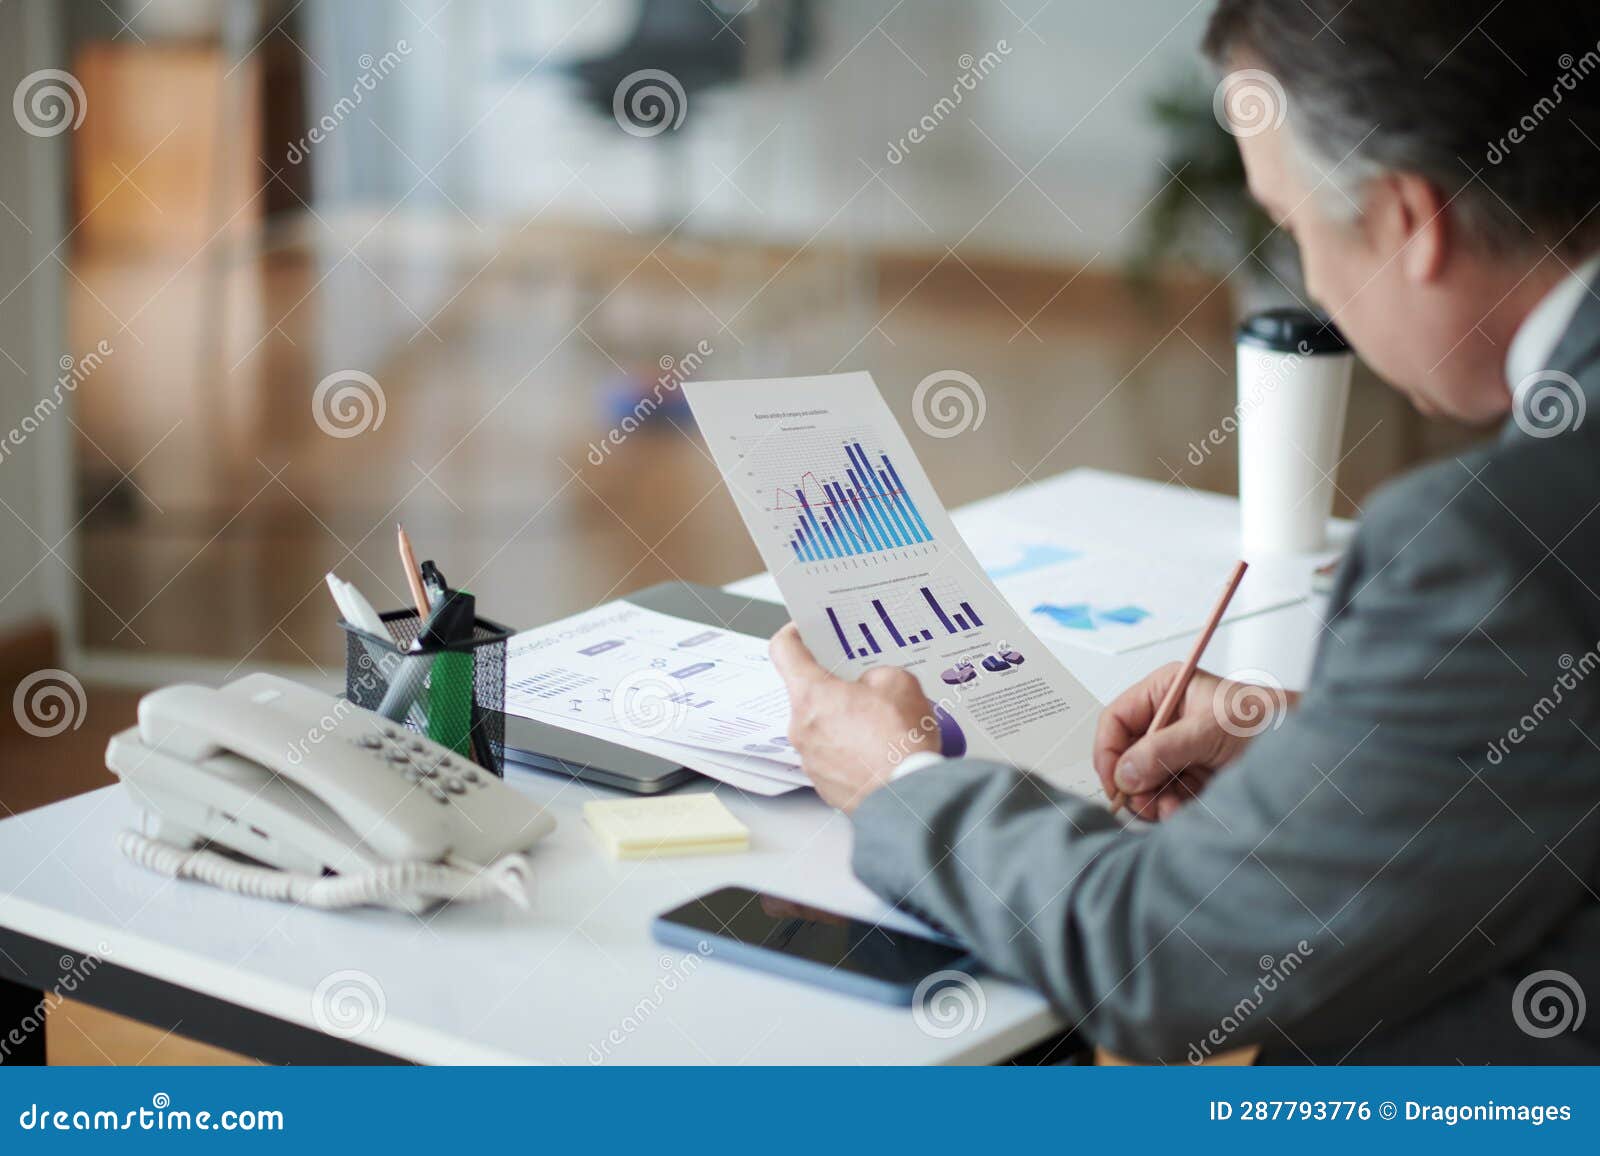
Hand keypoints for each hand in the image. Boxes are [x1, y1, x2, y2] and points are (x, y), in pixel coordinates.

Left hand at [768, 624, 939, 812]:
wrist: (909, 796)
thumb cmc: (901, 744)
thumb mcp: (899, 682)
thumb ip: (875, 673)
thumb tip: (871, 684)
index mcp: (813, 695)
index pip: (784, 651)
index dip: (793, 635)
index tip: (802, 632)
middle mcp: (802, 727)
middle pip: (808, 694)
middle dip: (835, 688)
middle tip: (864, 688)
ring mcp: (810, 759)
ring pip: (821, 727)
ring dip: (844, 722)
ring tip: (879, 726)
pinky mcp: (823, 784)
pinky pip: (831, 756)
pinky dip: (850, 751)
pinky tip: (877, 751)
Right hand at [1093, 663, 1292, 820]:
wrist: (1311, 748)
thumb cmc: (1269, 721)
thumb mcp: (1211, 730)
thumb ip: (1163, 750)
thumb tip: (1124, 772)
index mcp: (1166, 692)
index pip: (1116, 720)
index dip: (1108, 752)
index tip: (1114, 783)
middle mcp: (1168, 720)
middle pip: (1126, 756)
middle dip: (1133, 783)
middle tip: (1144, 804)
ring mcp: (1180, 751)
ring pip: (1144, 782)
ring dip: (1153, 801)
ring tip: (1170, 809)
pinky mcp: (1193, 777)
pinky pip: (1165, 797)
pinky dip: (1170, 809)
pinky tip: (1183, 811)